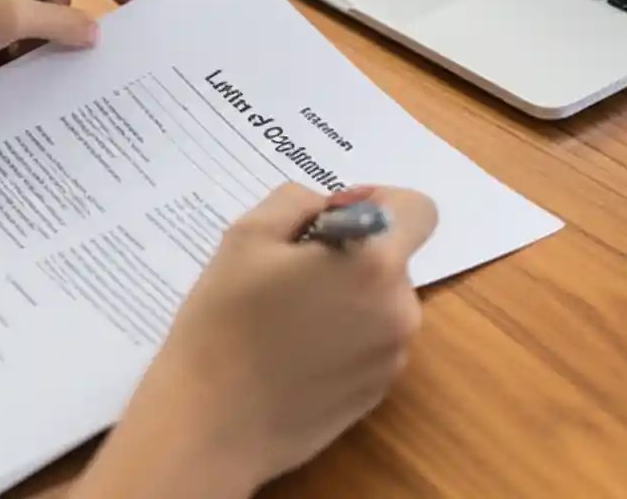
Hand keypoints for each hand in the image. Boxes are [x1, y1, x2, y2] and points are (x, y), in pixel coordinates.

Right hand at [93, 183, 437, 494]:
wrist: (210, 425)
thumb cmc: (223, 322)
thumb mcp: (247, 236)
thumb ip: (299, 201)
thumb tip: (330, 210)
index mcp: (375, 265)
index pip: (417, 210)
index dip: (377, 200)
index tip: (329, 218)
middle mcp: (400, 311)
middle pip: (391, 260)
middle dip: (349, 255)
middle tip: (286, 272)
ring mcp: (392, 359)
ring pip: (379, 304)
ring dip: (345, 297)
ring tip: (283, 319)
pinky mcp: (375, 395)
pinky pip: (369, 345)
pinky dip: (341, 338)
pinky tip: (290, 356)